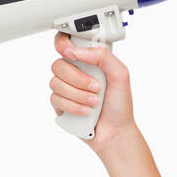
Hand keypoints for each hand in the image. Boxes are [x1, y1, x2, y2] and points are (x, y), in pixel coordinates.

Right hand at [50, 31, 137, 153]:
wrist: (115, 132)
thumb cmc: (119, 105)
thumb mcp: (121, 75)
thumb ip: (103, 56)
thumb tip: (78, 51)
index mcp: (88, 61)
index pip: (66, 44)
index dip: (63, 45)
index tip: (71, 53)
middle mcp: (74, 73)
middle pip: (58, 65)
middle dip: (78, 79)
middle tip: (95, 87)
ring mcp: (65, 89)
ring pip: (55, 83)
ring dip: (78, 95)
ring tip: (94, 102)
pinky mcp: (60, 105)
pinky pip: (55, 99)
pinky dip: (73, 106)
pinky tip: (86, 111)